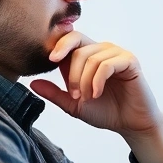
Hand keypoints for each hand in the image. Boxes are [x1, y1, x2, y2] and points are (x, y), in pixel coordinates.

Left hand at [29, 31, 162, 162]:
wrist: (130, 124)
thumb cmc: (105, 112)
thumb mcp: (73, 105)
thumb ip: (54, 93)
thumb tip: (31, 83)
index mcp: (88, 56)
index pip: (70, 38)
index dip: (59, 44)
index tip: (50, 60)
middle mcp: (102, 50)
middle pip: (77, 47)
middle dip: (72, 73)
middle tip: (74, 95)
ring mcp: (117, 53)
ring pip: (91, 58)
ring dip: (85, 81)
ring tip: (87, 98)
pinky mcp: (130, 61)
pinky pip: (107, 64)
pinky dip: (97, 80)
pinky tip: (97, 93)